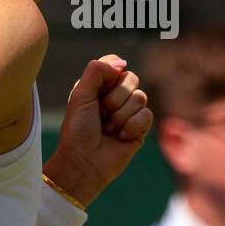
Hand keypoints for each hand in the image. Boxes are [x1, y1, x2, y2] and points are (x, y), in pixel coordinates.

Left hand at [45, 55, 151, 205]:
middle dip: (114, 99)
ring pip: (140, 97)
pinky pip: (147, 114)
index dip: (110, 75)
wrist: (84, 162)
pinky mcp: (140, 128)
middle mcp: (115, 96)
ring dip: (121, 116)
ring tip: (108, 130)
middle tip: (101, 115)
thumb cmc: (77, 131)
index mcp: (99, 86)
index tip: (98, 92)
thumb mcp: (80, 95)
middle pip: (131, 78)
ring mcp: (129, 112)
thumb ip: (96, 71)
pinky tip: (120, 137)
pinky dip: (132, 126)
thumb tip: (122, 63)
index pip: (115, 65)